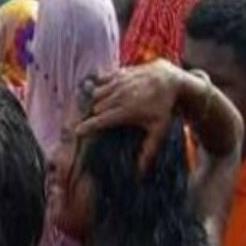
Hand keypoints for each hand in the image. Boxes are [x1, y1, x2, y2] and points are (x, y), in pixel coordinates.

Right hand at [76, 60, 184, 174]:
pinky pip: (100, 80)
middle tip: (101, 121)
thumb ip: (149, 150)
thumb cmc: (163, 107)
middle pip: (96, 108)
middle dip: (96, 115)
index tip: (77, 132)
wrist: (168, 79)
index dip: (87, 127)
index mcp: (126, 111)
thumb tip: (141, 171)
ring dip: (98, 101)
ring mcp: (117, 83)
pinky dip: (99, 86)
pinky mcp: (117, 73)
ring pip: (96, 94)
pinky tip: (106, 92)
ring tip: (106, 107)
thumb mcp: (160, 130)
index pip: (101, 120)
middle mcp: (118, 96)